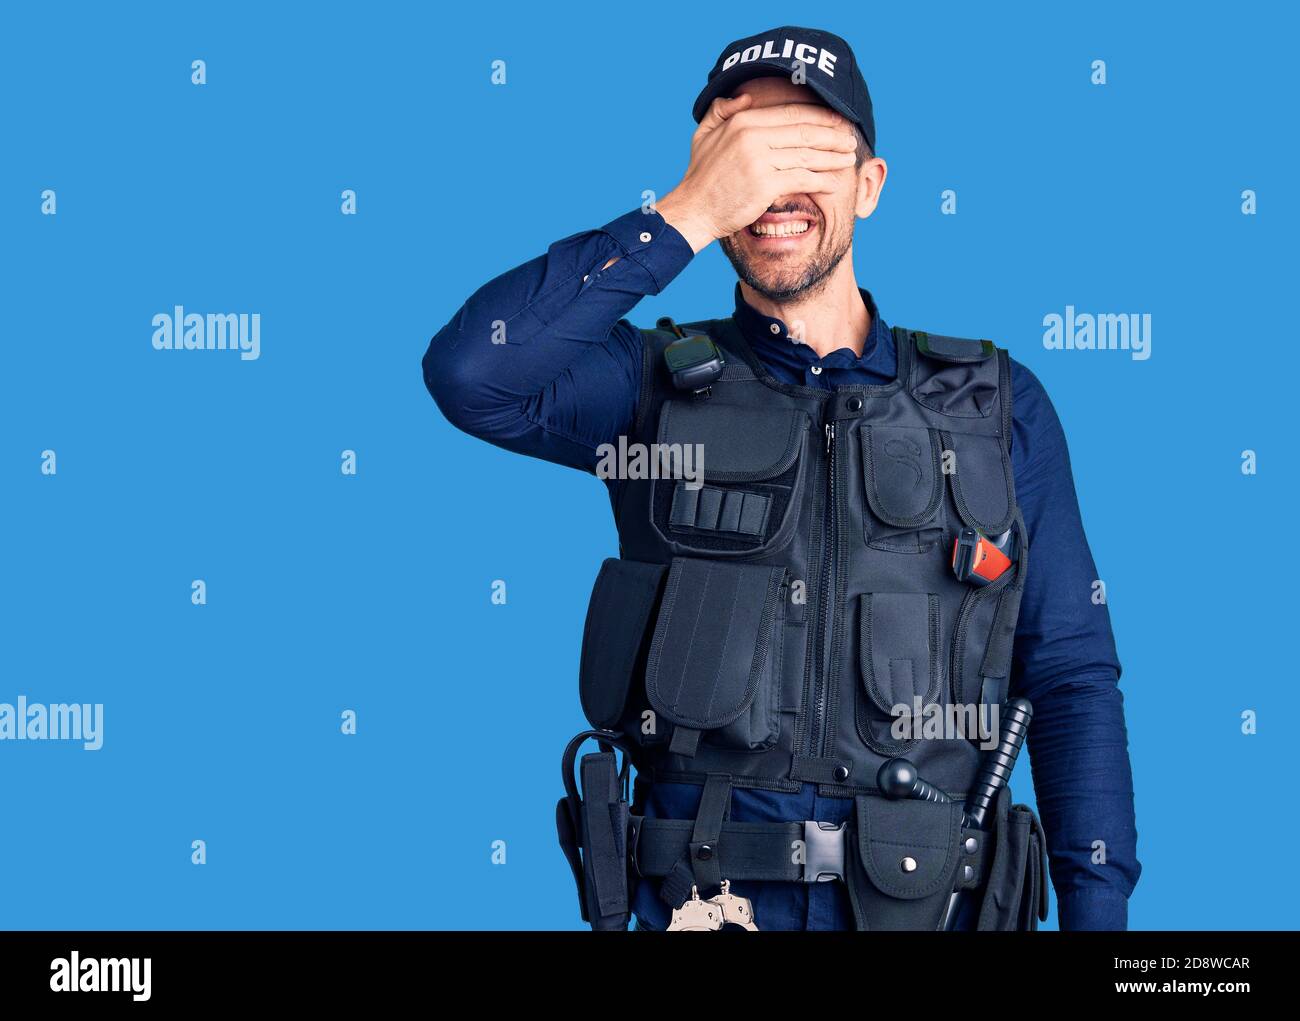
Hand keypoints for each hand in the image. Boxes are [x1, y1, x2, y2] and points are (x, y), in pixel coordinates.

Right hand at [656, 95, 857, 252]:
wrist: (693, 210)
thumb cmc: (700, 176)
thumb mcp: (703, 134)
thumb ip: (721, 110)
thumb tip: (744, 96)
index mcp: (743, 120)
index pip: (792, 113)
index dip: (820, 116)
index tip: (837, 121)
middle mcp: (752, 136)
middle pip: (805, 132)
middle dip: (833, 135)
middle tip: (851, 139)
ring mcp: (759, 160)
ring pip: (807, 155)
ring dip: (832, 157)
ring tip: (848, 158)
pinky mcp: (765, 185)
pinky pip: (802, 179)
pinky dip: (822, 181)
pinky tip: (834, 182)